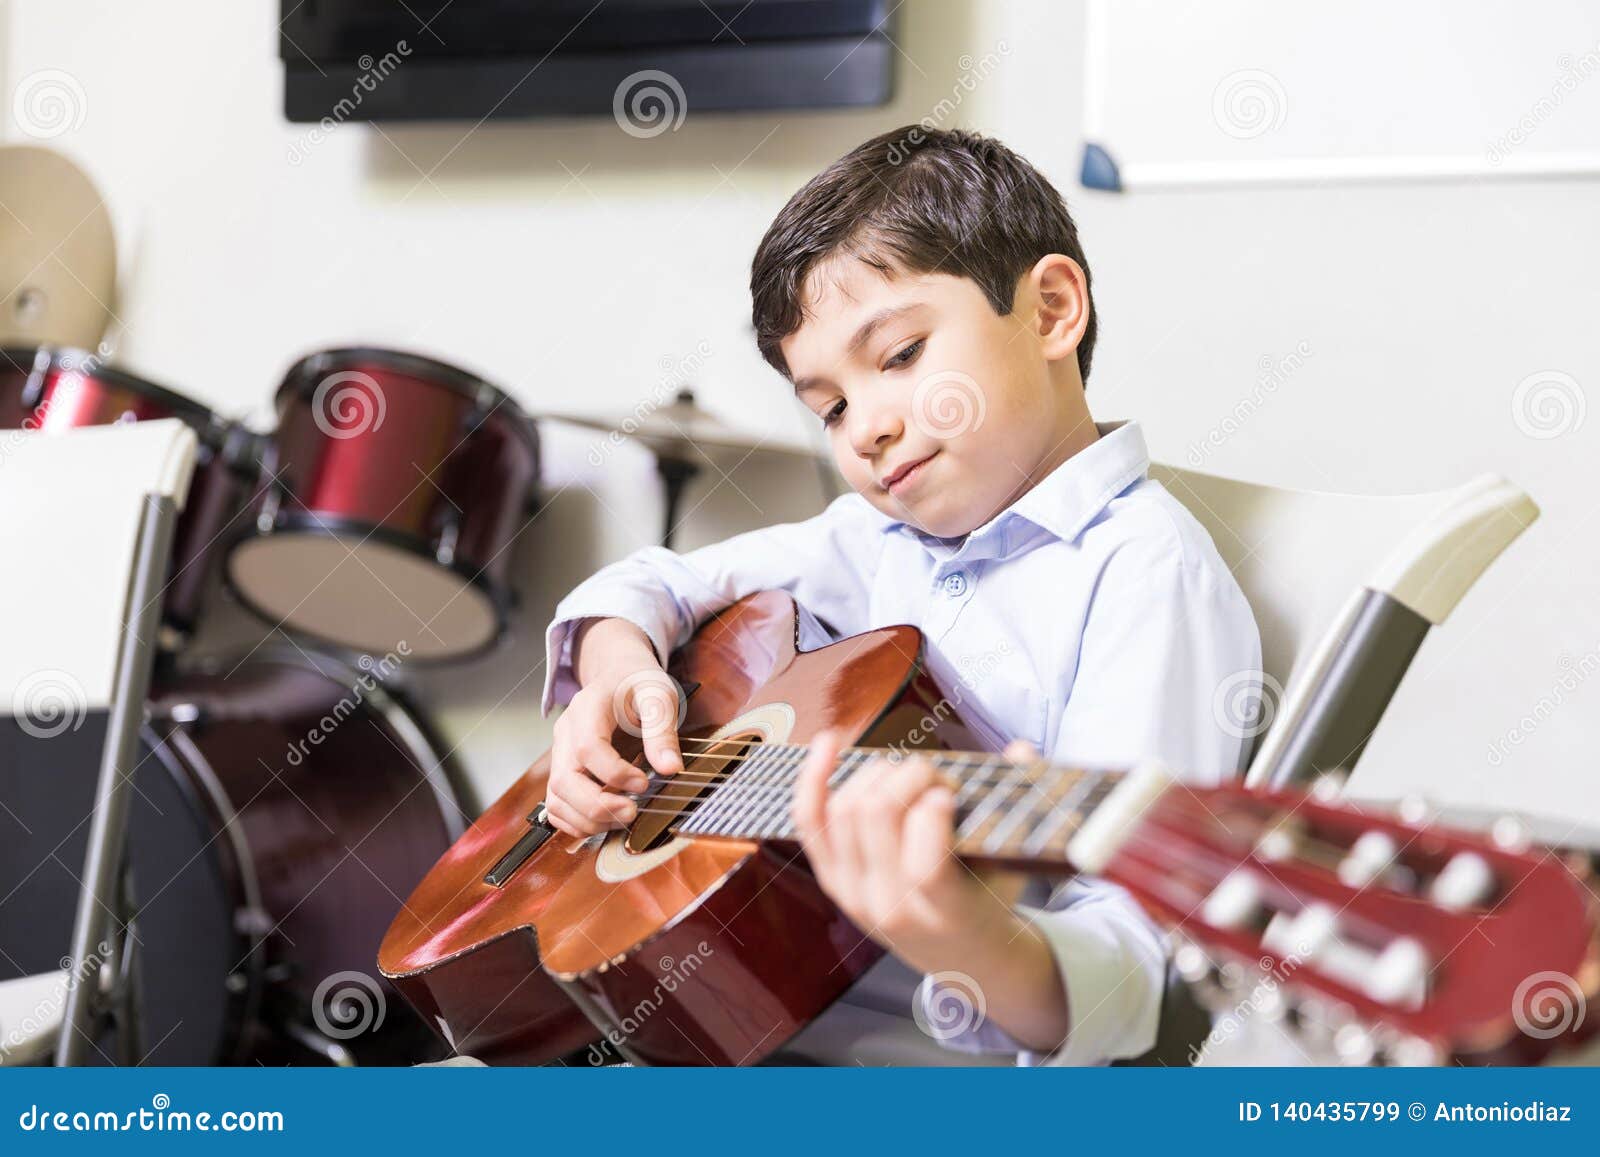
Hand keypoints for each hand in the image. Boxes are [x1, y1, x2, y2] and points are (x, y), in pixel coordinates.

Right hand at [544, 618, 683, 837]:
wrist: (618, 676)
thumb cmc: (638, 684)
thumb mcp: (658, 696)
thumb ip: (662, 731)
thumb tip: (670, 768)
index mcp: (588, 708)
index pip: (588, 748)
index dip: (614, 773)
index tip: (644, 783)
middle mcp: (566, 733)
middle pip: (564, 780)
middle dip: (597, 806)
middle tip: (632, 812)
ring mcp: (561, 753)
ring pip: (556, 798)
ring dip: (588, 819)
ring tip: (623, 818)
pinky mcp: (564, 770)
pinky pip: (557, 805)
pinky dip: (576, 822)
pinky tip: (606, 821)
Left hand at [790, 730, 1039, 972]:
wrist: (957, 956)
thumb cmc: (988, 905)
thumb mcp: (1011, 868)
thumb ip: (1017, 807)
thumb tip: (1022, 749)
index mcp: (942, 913)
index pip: (924, 862)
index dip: (934, 812)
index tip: (951, 793)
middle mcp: (888, 907)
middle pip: (877, 816)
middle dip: (909, 775)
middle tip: (936, 775)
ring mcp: (852, 893)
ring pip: (845, 809)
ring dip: (878, 773)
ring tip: (908, 773)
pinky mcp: (831, 878)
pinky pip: (810, 821)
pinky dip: (814, 777)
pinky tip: (830, 742)